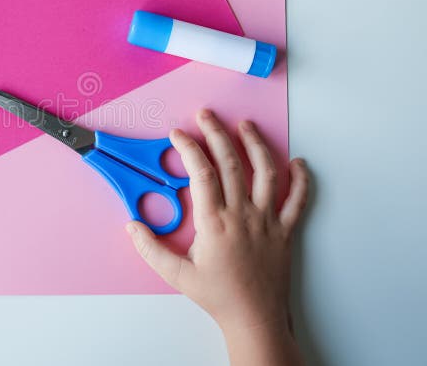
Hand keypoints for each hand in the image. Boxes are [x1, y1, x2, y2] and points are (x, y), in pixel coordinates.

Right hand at [126, 109, 307, 333]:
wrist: (255, 318)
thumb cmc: (218, 297)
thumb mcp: (176, 275)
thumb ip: (150, 248)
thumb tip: (132, 226)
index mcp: (215, 222)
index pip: (201, 173)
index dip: (188, 148)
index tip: (178, 135)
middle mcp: (242, 215)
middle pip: (231, 163)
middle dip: (217, 133)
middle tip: (206, 115)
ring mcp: (267, 220)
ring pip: (266, 172)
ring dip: (255, 144)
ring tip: (245, 126)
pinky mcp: (285, 230)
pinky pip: (298, 200)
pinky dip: (301, 179)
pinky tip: (297, 162)